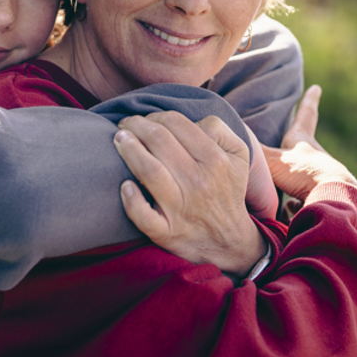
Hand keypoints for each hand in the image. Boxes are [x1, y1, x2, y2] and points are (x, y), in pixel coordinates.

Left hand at [114, 112, 265, 275]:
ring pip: (150, 171)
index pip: (177, 124)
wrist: (228, 241)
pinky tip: (124, 186)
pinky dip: (131, 200)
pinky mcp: (167, 232)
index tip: (146, 120)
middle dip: (136, 125)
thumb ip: (219, 130)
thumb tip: (190, 120)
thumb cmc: (225, 190)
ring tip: (118, 139)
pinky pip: (145, 217)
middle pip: (160, 141)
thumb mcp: (238, 157)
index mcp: (215, 160)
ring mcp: (181, 209)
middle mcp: (199, 182)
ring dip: (129, 150)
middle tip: (125, 125)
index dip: (156, 116)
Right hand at [262, 85, 356, 202]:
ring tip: (281, 187)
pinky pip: (307, 200)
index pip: (306, 115)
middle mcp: (314, 158)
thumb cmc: (303, 174)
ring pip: (303, 177)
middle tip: (291, 142)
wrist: (334, 200)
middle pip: (304, 147)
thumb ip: (251, 152)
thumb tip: (223, 137)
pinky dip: (298, 204)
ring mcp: (320, 179)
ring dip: (293, 182)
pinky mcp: (323, 198)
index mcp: (303, 142)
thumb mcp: (272, 160)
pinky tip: (292, 210)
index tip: (316, 88)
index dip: (308, 101)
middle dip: (296, 145)